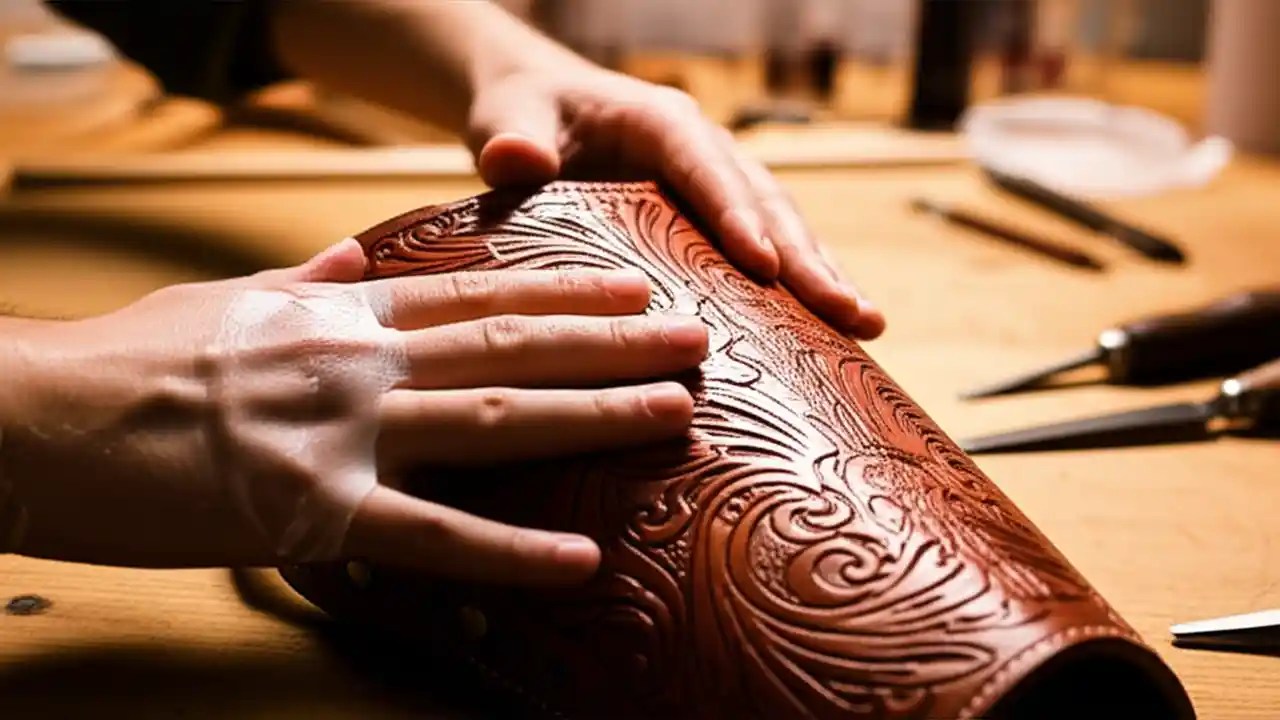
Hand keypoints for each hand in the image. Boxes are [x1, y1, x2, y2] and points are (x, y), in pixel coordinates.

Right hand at [0, 238, 706, 584]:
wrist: (38, 414)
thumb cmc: (128, 360)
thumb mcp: (228, 301)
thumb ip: (308, 283)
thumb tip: (357, 256)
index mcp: (340, 315)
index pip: (476, 295)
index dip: (564, 292)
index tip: (633, 287)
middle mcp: (358, 362)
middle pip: (510, 346)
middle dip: (613, 343)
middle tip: (696, 338)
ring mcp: (341, 434)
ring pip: (494, 419)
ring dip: (592, 416)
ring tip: (675, 411)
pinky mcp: (310, 512)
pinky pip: (430, 536)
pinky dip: (509, 552)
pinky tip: (578, 560)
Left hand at [465, 67, 885, 339]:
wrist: (541, 112)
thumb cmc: (524, 115)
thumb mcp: (508, 120)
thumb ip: (512, 139)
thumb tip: (514, 159)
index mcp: (661, 122)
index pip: (705, 166)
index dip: (736, 213)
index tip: (764, 265)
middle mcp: (706, 150)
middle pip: (766, 202)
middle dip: (808, 259)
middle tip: (849, 313)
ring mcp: (721, 184)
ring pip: (784, 228)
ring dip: (822, 277)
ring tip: (867, 327)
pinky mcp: (721, 219)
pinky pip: (770, 250)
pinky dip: (801, 289)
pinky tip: (835, 335)